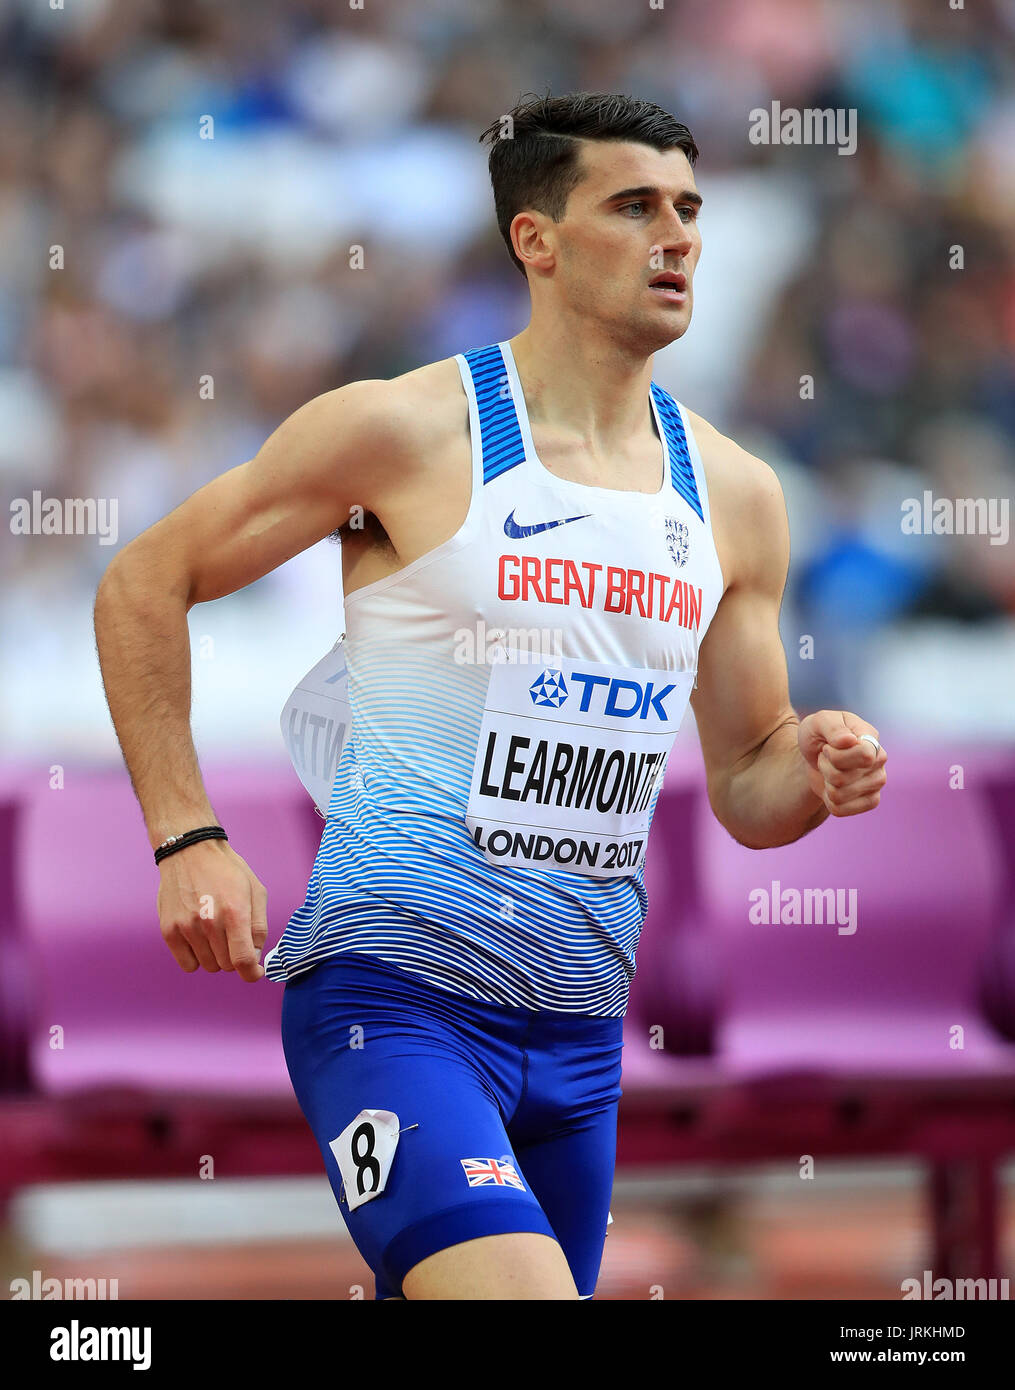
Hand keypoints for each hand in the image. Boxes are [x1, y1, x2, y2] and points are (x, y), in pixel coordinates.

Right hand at [156, 838, 267, 980]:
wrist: (190, 851)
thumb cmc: (227, 871)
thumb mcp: (256, 891)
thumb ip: (259, 927)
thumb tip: (255, 958)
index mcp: (235, 912)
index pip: (243, 961)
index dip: (252, 973)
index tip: (254, 972)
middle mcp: (209, 922)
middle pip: (227, 966)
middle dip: (234, 956)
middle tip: (232, 935)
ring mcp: (186, 927)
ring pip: (208, 966)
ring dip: (216, 955)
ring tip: (214, 931)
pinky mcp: (168, 930)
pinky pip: (187, 965)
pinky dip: (196, 957)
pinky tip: (199, 938)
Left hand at [798, 710, 886, 817]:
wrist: (816, 755)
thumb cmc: (819, 735)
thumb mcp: (819, 722)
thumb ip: (833, 727)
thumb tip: (849, 741)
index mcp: (871, 738)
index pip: (863, 755)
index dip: (836, 755)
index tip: (827, 746)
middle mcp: (880, 761)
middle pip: (842, 778)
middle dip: (825, 767)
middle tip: (826, 757)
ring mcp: (877, 782)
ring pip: (838, 795)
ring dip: (825, 782)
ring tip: (830, 769)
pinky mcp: (871, 801)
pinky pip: (839, 810)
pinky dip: (827, 799)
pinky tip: (833, 786)